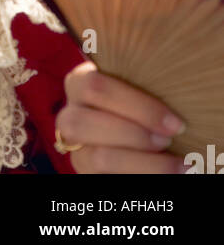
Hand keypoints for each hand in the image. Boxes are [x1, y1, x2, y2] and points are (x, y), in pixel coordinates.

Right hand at [58, 62, 185, 173]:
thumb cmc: (139, 103)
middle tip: (170, 139)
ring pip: (99, 158)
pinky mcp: (85, 172)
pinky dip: (144, 176)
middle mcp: (69, 115)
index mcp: (78, 83)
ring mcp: (75, 148)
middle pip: (88, 123)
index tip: (175, 122)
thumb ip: (142, 79)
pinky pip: (108, 178)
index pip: (96, 87)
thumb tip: (175, 66)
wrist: (130, 133)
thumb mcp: (134, 85)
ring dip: (142, 162)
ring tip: (176, 163)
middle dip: (135, 135)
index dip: (137, 106)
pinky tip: (170, 172)